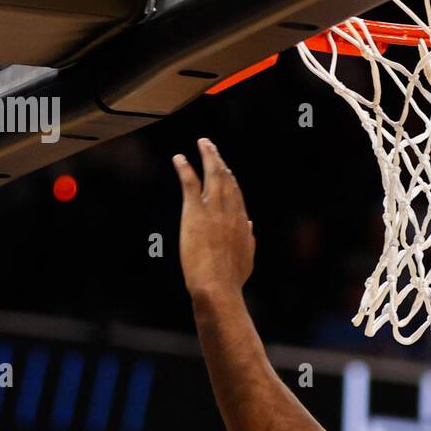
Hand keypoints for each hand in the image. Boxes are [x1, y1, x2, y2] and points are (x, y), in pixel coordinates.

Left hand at [174, 138, 255, 298]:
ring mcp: (214, 211)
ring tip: (203, 144)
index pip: (237, 196)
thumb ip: (249, 241)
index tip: (226, 169)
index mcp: (242, 225)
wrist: (218, 286)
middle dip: (220, 161)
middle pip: (227, 180)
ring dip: (208, 157)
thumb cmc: (231, 279)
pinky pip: (191, 183)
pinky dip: (185, 169)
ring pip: (213, 176)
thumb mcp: (246, 260)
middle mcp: (231, 213)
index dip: (231, 181)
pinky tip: (179, 158)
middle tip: (212, 147)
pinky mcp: (195, 212)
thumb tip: (250, 226)